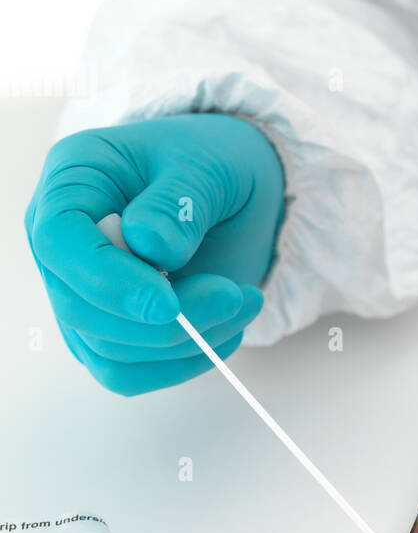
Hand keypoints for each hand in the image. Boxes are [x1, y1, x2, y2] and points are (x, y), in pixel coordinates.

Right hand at [25, 113, 284, 394]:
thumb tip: (153, 249)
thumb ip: (177, 204)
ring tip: (244, 302)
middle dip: (164, 320)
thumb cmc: (212, 161)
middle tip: (235, 296)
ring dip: (184, 342)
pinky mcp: (106, 329)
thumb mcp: (208, 164)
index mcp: (71, 181)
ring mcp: (79, 290)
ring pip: (107, 349)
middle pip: (81, 308)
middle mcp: (63, 241)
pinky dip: (181, 362)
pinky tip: (226, 330)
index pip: (59, 241)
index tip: (169, 303)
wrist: (233, 187)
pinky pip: (128, 371)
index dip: (108, 280)